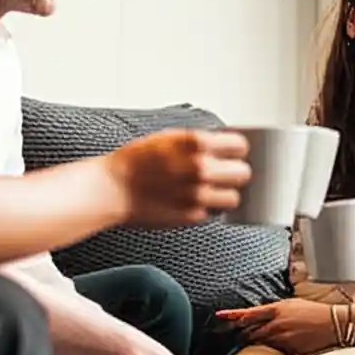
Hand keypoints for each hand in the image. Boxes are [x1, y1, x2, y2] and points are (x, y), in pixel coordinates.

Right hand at [108, 129, 250, 226]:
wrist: (111, 188)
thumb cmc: (135, 161)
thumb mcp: (169, 138)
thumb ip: (197, 143)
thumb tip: (221, 146)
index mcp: (196, 143)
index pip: (240, 146)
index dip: (237, 150)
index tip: (233, 153)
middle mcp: (201, 168)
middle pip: (243, 173)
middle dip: (235, 173)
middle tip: (226, 174)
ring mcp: (198, 194)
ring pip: (233, 197)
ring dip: (225, 194)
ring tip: (213, 191)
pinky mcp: (191, 216)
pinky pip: (213, 213)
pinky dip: (208, 209)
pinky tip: (195, 202)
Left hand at [216, 298, 336, 354]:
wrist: (334, 323)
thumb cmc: (315, 312)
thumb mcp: (293, 305)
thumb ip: (277, 310)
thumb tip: (265, 314)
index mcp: (277, 308)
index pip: (249, 312)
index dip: (233, 315)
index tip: (219, 316)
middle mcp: (277, 322)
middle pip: (252, 331)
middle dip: (245, 334)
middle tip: (241, 336)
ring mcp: (283, 336)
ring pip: (262, 342)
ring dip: (260, 342)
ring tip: (269, 338)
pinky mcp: (290, 348)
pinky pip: (276, 351)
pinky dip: (275, 349)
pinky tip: (285, 345)